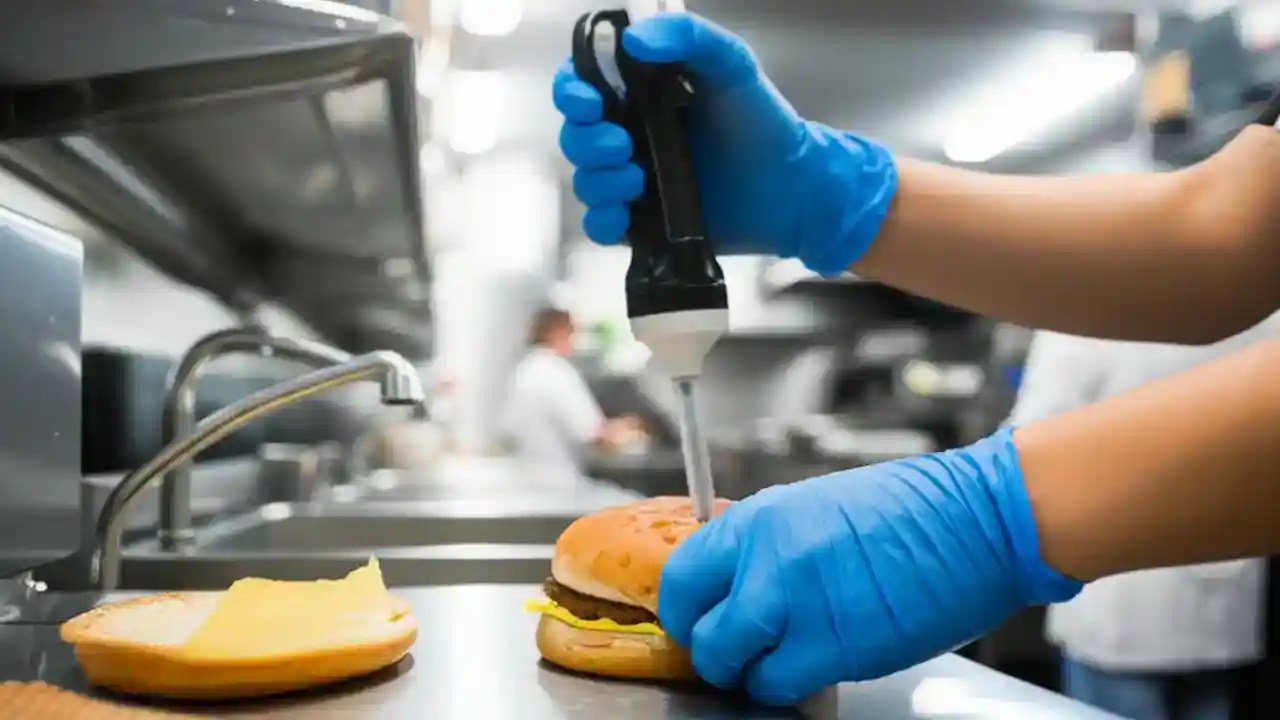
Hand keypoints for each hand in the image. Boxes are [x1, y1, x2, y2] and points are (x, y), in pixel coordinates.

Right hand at [553, 12, 897, 275]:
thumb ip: (688, 37)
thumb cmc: (764, 123)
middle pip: (575, 137)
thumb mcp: (732, 63)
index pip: (583, 85)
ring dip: (600, 181)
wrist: (793, 188)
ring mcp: (636, 182)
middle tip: (624, 145)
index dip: (572, 91)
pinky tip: (626, 214)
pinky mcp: (644, 224)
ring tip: (638, 181)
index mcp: (642, 96)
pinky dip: (603, 221)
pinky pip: (600, 227)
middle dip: (587, 142)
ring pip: (585, 182)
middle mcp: (632, 137)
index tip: (588, 101)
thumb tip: (634, 39)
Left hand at [657, 428, 1081, 705]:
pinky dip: (785, 687)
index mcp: (760, 518)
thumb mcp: (817, 509)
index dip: (685, 609)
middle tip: (736, 652)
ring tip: (775, 664)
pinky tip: (810, 671)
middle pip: (696, 626)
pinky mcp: (834, 646)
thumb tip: (738, 586)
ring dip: (747, 673)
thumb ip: (770, 547)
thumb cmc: (914, 511)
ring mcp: (797, 603)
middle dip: (711, 649)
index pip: (681, 575)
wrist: (979, 519)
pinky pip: (779, 685)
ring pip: (729, 663)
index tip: (698, 621)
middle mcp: (767, 558)